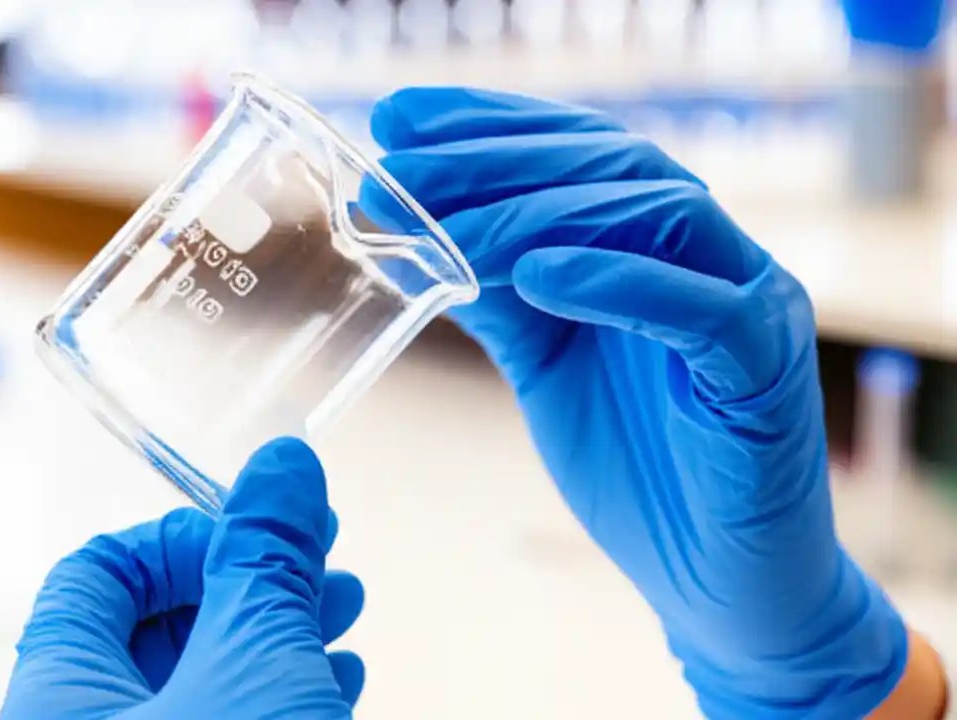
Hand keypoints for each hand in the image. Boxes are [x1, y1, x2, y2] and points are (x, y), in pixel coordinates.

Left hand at [0, 438, 364, 719]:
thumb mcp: (257, 658)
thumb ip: (264, 558)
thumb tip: (282, 465)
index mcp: (56, 697)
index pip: (95, 573)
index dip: (180, 536)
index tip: (258, 528)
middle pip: (155, 625)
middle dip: (252, 581)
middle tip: (321, 562)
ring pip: (199, 683)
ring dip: (277, 633)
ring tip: (343, 615)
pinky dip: (275, 695)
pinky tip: (336, 681)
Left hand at [369, 88, 907, 717]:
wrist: (716, 584)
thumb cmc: (638, 470)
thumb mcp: (545, 366)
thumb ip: (501, 298)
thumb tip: (417, 233)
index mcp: (656, 247)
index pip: (576, 151)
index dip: (486, 126)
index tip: (396, 121)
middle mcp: (708, 255)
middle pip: (611, 163)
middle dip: (494, 160)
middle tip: (400, 170)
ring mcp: (750, 303)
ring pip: (657, 213)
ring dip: (538, 214)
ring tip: (448, 233)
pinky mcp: (770, 368)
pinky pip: (704, 307)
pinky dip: (619, 281)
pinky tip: (540, 274)